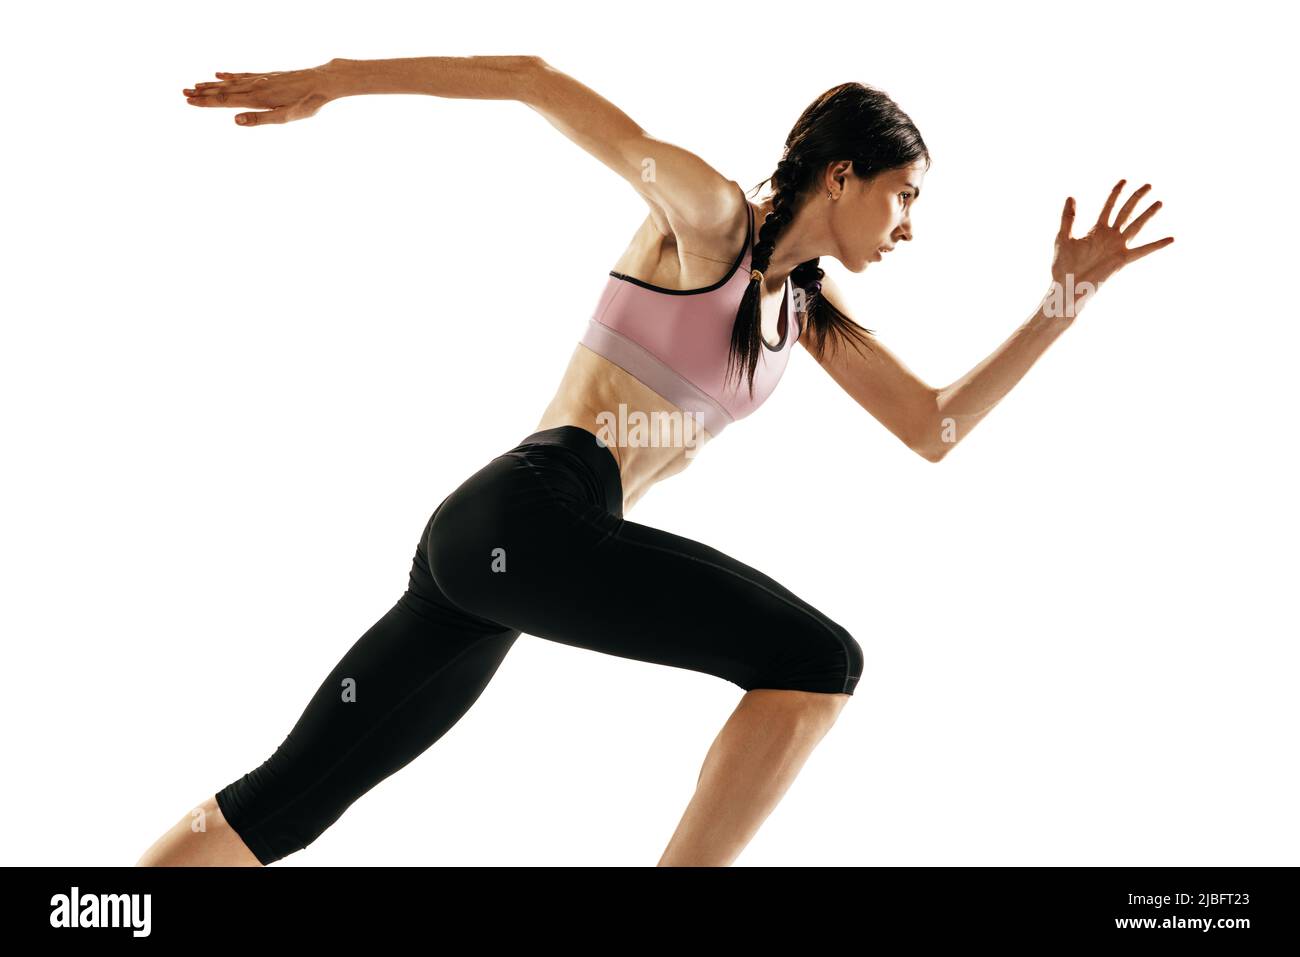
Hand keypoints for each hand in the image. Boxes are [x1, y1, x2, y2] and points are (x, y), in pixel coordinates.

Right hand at [181, 62, 338, 125]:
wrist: (321, 81)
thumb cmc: (306, 103)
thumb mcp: (286, 117)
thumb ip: (260, 119)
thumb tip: (235, 120)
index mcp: (257, 98)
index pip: (225, 101)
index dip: (206, 102)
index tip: (189, 101)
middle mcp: (255, 86)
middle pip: (223, 90)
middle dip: (202, 93)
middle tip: (182, 93)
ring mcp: (260, 79)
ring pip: (230, 82)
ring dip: (211, 84)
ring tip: (195, 85)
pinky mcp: (267, 76)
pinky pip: (243, 75)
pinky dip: (229, 75)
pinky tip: (220, 74)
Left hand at [1052, 180, 1173, 289]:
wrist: (1067, 285)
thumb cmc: (1063, 265)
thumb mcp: (1063, 237)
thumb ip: (1068, 217)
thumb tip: (1071, 196)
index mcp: (1097, 230)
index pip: (1109, 206)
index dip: (1116, 193)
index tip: (1124, 180)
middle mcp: (1110, 236)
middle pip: (1126, 212)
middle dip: (1136, 198)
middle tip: (1148, 185)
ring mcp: (1117, 247)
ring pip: (1136, 226)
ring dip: (1147, 214)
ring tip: (1159, 202)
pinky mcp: (1122, 259)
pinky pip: (1143, 251)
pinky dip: (1157, 245)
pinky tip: (1171, 239)